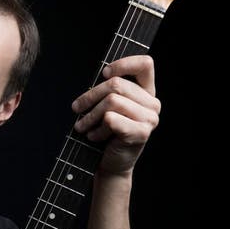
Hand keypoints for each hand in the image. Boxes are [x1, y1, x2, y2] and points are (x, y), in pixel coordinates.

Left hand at [72, 54, 159, 174]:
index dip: (123, 64)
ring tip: (82, 126)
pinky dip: (97, 128)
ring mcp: (150, 119)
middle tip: (76, 108)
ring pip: (111, 101)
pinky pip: (111, 119)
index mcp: (147, 92)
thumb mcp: (109, 106)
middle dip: (90, 96)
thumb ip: (110, 88)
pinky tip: (94, 136)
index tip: (104, 73)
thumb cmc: (108, 133)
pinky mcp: (141, 133)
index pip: (146, 64)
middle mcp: (153, 104)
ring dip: (90, 115)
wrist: (112, 164)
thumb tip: (102, 72)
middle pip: (117, 84)